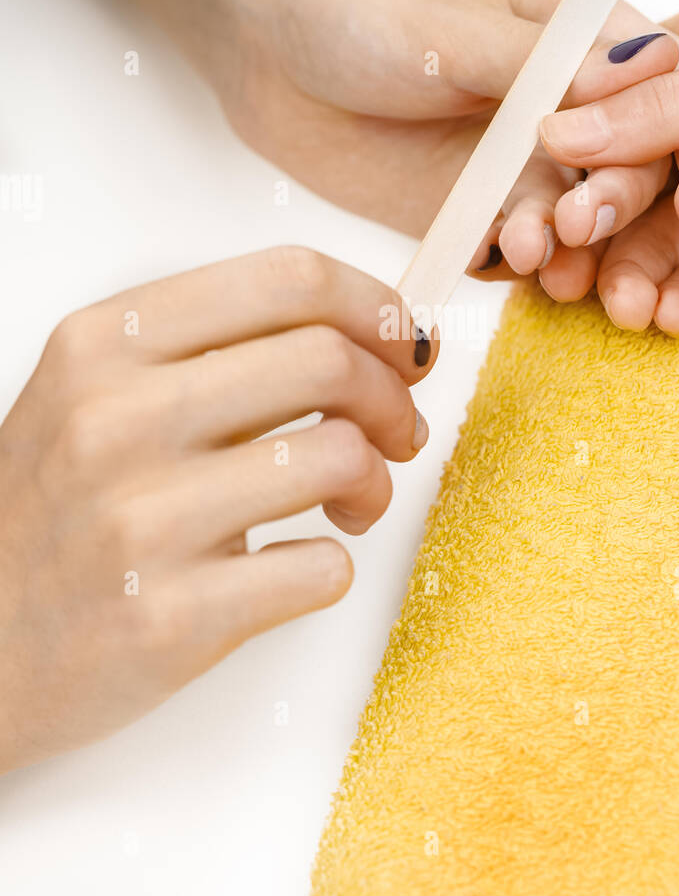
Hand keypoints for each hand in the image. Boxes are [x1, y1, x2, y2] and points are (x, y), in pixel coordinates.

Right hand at [0, 247, 433, 773]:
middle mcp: (115, 417)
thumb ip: (217, 351)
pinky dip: (335, 565)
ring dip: (376, 482)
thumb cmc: (59, 512)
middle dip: (393, 396)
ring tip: (354, 504)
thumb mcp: (99, 394)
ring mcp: (138, 520)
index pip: (286, 278)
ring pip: (339, 457)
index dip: (373, 305)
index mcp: (107, 342)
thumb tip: (375, 330)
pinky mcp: (167, 617)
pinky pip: (321, 568)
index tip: (402, 344)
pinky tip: (297, 566)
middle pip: (327, 360)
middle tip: (397, 431)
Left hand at [207, 0, 678, 294]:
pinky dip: (525, 261)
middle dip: (623, 199)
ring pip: (584, 217)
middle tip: (580, 220)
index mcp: (582, 38)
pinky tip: (504, 259)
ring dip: (577, 241)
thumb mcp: (450, 30)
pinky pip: (523, 248)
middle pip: (637, 163)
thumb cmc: (356, 12)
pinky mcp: (481, 212)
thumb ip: (543, 62)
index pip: (671, 86)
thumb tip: (651, 65)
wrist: (266, 56)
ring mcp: (524, 164)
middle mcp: (568, 105)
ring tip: (536, 250)